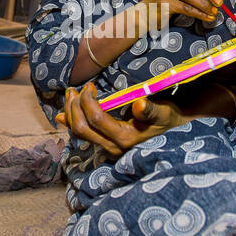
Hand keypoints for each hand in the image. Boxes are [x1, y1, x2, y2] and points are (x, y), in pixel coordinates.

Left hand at [56, 83, 184, 154]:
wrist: (172, 133)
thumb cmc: (167, 119)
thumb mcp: (164, 112)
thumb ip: (151, 110)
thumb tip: (139, 104)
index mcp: (125, 138)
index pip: (97, 119)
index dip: (88, 101)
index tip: (90, 86)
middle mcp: (113, 147)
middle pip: (81, 128)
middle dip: (73, 107)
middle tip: (73, 90)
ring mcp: (107, 148)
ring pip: (78, 133)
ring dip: (70, 113)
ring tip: (69, 95)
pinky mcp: (105, 146)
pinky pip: (83, 136)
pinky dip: (72, 123)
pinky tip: (63, 115)